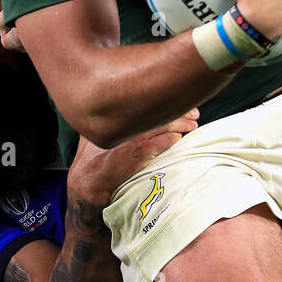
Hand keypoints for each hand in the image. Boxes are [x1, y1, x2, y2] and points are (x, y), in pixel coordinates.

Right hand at [67, 109, 199, 206]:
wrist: (88, 181)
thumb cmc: (90, 156)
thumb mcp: (93, 132)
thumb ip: (103, 118)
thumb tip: (109, 105)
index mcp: (116, 115)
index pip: (146, 101)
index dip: (166, 99)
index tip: (180, 100)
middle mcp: (124, 124)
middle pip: (158, 111)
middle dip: (179, 111)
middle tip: (194, 113)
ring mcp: (130, 138)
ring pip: (162, 125)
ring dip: (180, 124)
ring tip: (192, 125)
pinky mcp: (136, 154)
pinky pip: (160, 143)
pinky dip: (171, 139)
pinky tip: (178, 138)